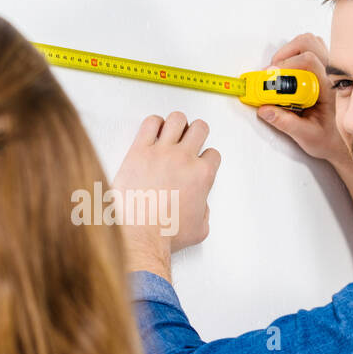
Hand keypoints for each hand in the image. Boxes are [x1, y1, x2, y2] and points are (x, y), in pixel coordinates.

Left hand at [111, 112, 220, 279]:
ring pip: (177, 118)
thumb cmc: (165, 233)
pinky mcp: (139, 151)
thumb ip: (205, 211)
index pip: (213, 154)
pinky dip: (153, 123)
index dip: (206, 158)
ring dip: (177, 124)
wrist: (139, 234)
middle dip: (196, 133)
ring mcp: (161, 152)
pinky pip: (150, 122)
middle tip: (188, 142)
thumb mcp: (199, 229)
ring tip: (170, 134)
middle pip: (200, 128)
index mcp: (201, 175)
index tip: (199, 162)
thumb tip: (200, 206)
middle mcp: (184, 159)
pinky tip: (152, 133)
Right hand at [255, 33, 350, 171]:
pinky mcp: (322, 68)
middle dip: (285, 53)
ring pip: (309, 42)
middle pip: (308, 43)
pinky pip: (309, 49)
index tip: (270, 76)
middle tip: (272, 72)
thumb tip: (265, 109)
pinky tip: (287, 72)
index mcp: (329, 87)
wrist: (338, 142)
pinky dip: (294, 54)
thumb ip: (285, 123)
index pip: (309, 61)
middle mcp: (330, 73)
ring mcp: (327, 68)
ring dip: (289, 51)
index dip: (286, 64)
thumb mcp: (306, 136)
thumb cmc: (326, 137)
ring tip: (278, 71)